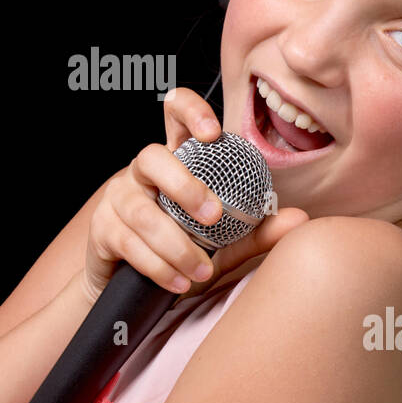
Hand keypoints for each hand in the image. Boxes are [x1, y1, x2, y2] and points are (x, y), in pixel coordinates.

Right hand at [79, 87, 308, 302]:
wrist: (133, 291)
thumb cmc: (181, 253)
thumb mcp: (223, 244)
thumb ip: (256, 231)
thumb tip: (299, 220)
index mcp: (175, 162)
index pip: (174, 113)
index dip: (190, 111)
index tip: (213, 134)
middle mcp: (142, 173)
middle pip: (151, 156)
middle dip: (184, 185)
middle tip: (213, 217)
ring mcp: (118, 198)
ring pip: (142, 210)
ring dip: (175, 243)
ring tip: (201, 271)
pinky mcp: (102, 228)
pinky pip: (129, 242)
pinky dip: (158, 266)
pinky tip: (178, 281)